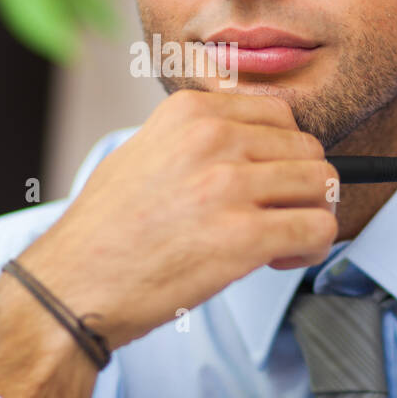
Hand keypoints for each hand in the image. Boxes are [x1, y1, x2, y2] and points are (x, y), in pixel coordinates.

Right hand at [15, 89, 337, 351]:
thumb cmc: (105, 230)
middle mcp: (212, 139)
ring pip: (322, 184)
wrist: (73, 284)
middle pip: (308, 149)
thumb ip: (197, 136)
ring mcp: (228, 186)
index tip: (265, 182)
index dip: (281, 154)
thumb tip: (255, 142)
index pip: (280, 114)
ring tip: (277, 239)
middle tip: (272, 217)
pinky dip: (312, 248)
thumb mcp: (144, 150)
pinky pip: (318, 229)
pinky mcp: (243, 236)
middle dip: (300, 187)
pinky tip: (279, 259)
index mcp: (189, 112)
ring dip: (309, 215)